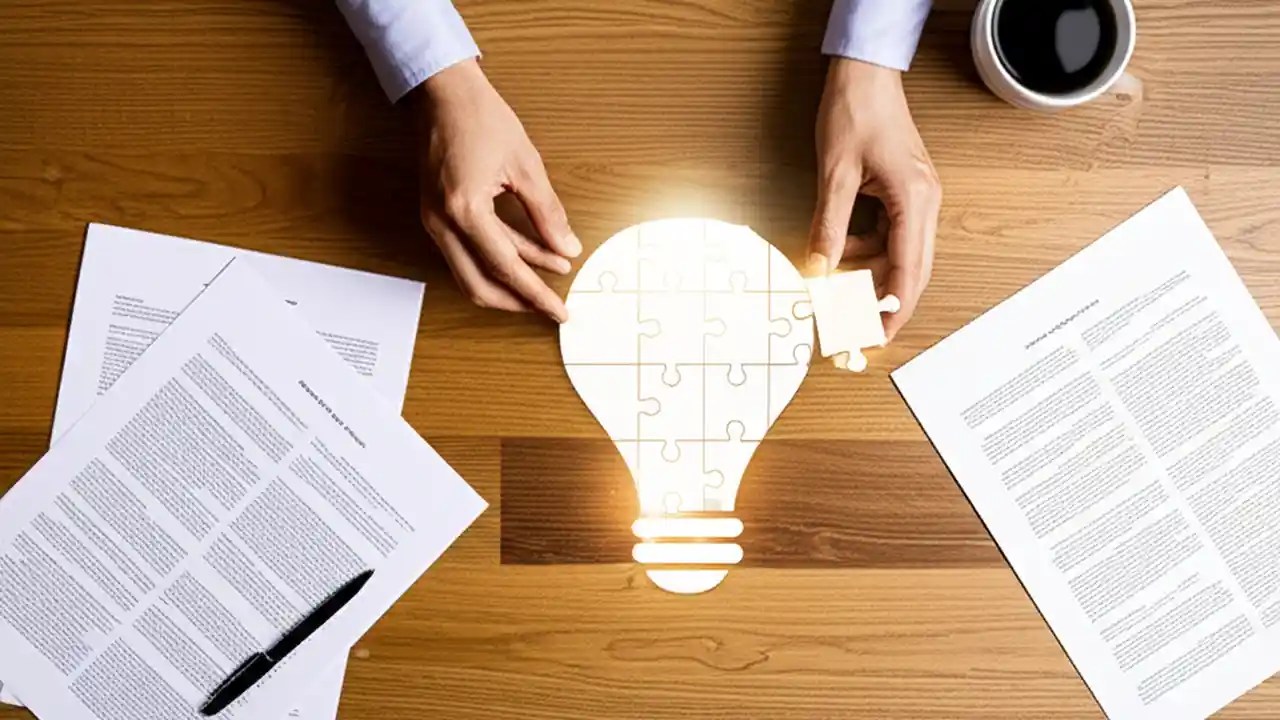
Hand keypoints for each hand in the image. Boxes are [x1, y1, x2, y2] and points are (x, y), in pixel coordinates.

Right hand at [417, 59, 579, 321]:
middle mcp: (442, 222)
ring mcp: (434, 220)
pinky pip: (466, 250)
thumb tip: (567, 248)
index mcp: (464, 210)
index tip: (559, 310)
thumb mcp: (525, 166)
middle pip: (479, 285)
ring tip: (549, 276)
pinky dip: (496, 259)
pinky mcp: (436, 214)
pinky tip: (529, 255)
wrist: (441, 91)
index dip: (536, 294)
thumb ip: (547, 214)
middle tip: (550, 306)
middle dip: (517, 301)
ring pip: (470, 271)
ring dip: (509, 279)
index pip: (506, 268)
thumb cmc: (478, 117)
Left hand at [808, 58, 940, 341]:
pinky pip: (892, 234)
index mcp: (915, 200)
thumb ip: (830, 225)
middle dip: (888, 301)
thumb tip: (821, 266)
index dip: (894, 308)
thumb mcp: (835, 173)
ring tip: (842, 288)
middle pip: (913, 269)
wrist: (865, 74)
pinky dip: (869, 248)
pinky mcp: (907, 191)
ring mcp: (919, 197)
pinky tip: (843, 249)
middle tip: (863, 328)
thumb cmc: (856, 112)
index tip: (879, 335)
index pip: (909, 270)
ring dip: (873, 272)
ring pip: (902, 253)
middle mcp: (925, 201)